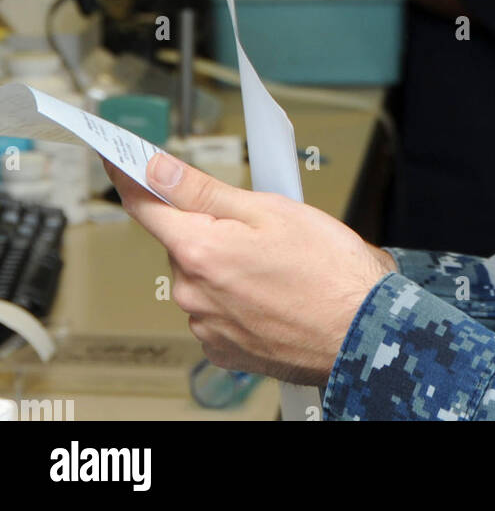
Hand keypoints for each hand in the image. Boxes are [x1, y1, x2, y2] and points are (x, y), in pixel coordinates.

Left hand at [102, 153, 397, 386]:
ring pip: (201, 276)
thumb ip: (204, 189)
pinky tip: (272, 293)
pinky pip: (216, 310)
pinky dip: (236, 297)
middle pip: (181, 241)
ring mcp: (206, 326)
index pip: (145, 206)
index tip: (117, 159)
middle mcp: (192, 293)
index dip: (130, 177)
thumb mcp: (269, 209)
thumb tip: (156, 170)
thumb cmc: (328, 270)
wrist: (361, 333)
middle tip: (258, 225)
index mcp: (199, 250)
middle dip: (209, 226)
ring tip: (276, 265)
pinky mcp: (223, 350)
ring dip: (226, 264)